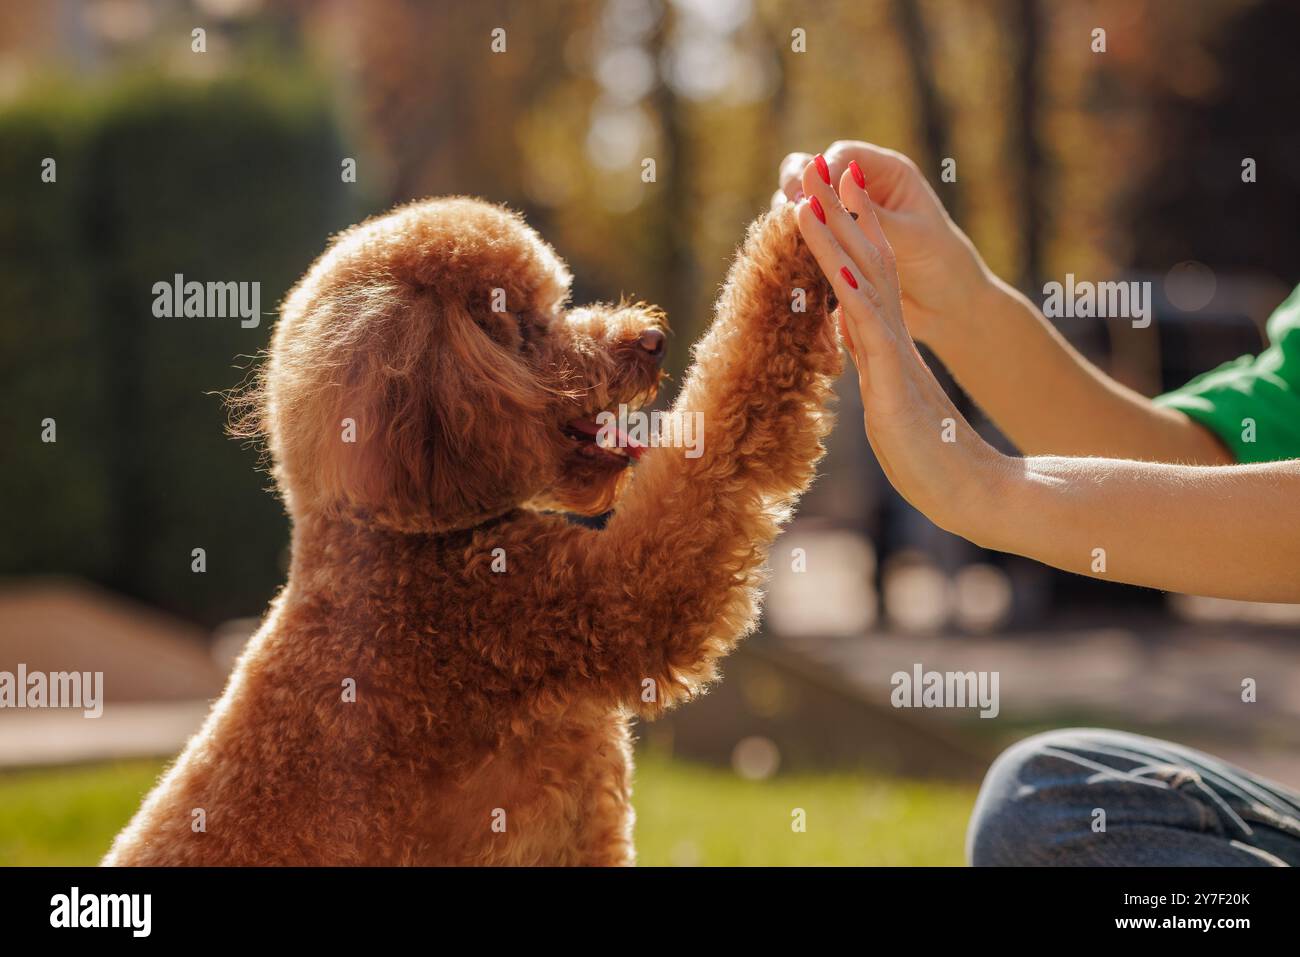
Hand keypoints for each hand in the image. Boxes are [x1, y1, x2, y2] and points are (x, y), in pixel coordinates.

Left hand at [793, 155, 1007, 542]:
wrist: (977, 493)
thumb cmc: (934, 456)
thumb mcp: (889, 395)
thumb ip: (874, 360)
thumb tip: (852, 335)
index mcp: (886, 344)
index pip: (860, 274)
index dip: (838, 232)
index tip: (815, 191)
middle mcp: (891, 340)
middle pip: (862, 261)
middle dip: (834, 213)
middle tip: (810, 163)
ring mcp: (894, 358)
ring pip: (864, 284)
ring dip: (836, 238)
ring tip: (813, 193)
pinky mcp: (896, 387)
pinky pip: (875, 333)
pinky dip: (855, 298)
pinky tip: (837, 268)